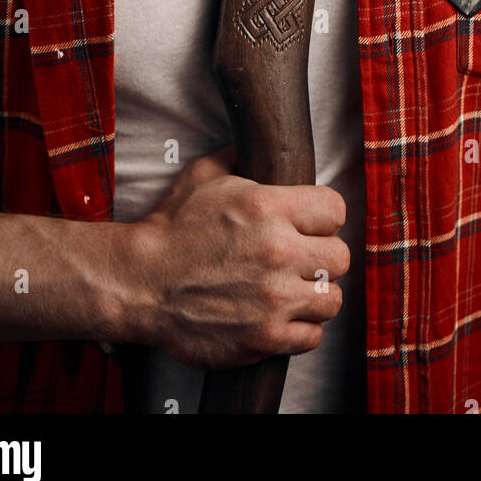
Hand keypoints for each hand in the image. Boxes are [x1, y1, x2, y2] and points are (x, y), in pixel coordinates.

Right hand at [122, 146, 349, 369]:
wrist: (139, 283)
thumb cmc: (171, 228)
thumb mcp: (203, 175)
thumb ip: (240, 157)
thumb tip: (259, 143)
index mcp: (268, 207)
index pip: (335, 209)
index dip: (324, 217)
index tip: (311, 226)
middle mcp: (278, 251)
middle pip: (340, 257)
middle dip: (323, 257)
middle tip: (301, 261)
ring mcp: (273, 298)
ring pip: (332, 299)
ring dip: (316, 295)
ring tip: (295, 291)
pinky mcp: (264, 337)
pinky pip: (312, 336)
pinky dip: (300, 329)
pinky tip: (282, 317)